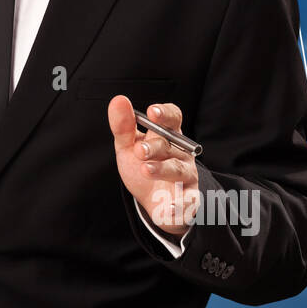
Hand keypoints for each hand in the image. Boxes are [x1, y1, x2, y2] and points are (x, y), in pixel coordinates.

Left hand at [108, 96, 199, 236]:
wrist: (154, 202)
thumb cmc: (143, 166)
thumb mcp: (128, 146)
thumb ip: (123, 126)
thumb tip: (118, 100)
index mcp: (167, 135)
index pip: (173, 118)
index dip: (165, 114)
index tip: (153, 112)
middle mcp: (180, 152)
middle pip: (171, 144)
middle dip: (155, 146)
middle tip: (139, 150)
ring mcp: (186, 175)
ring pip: (177, 169)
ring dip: (162, 169)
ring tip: (145, 170)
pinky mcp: (188, 198)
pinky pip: (188, 200)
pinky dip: (181, 205)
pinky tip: (170, 207)